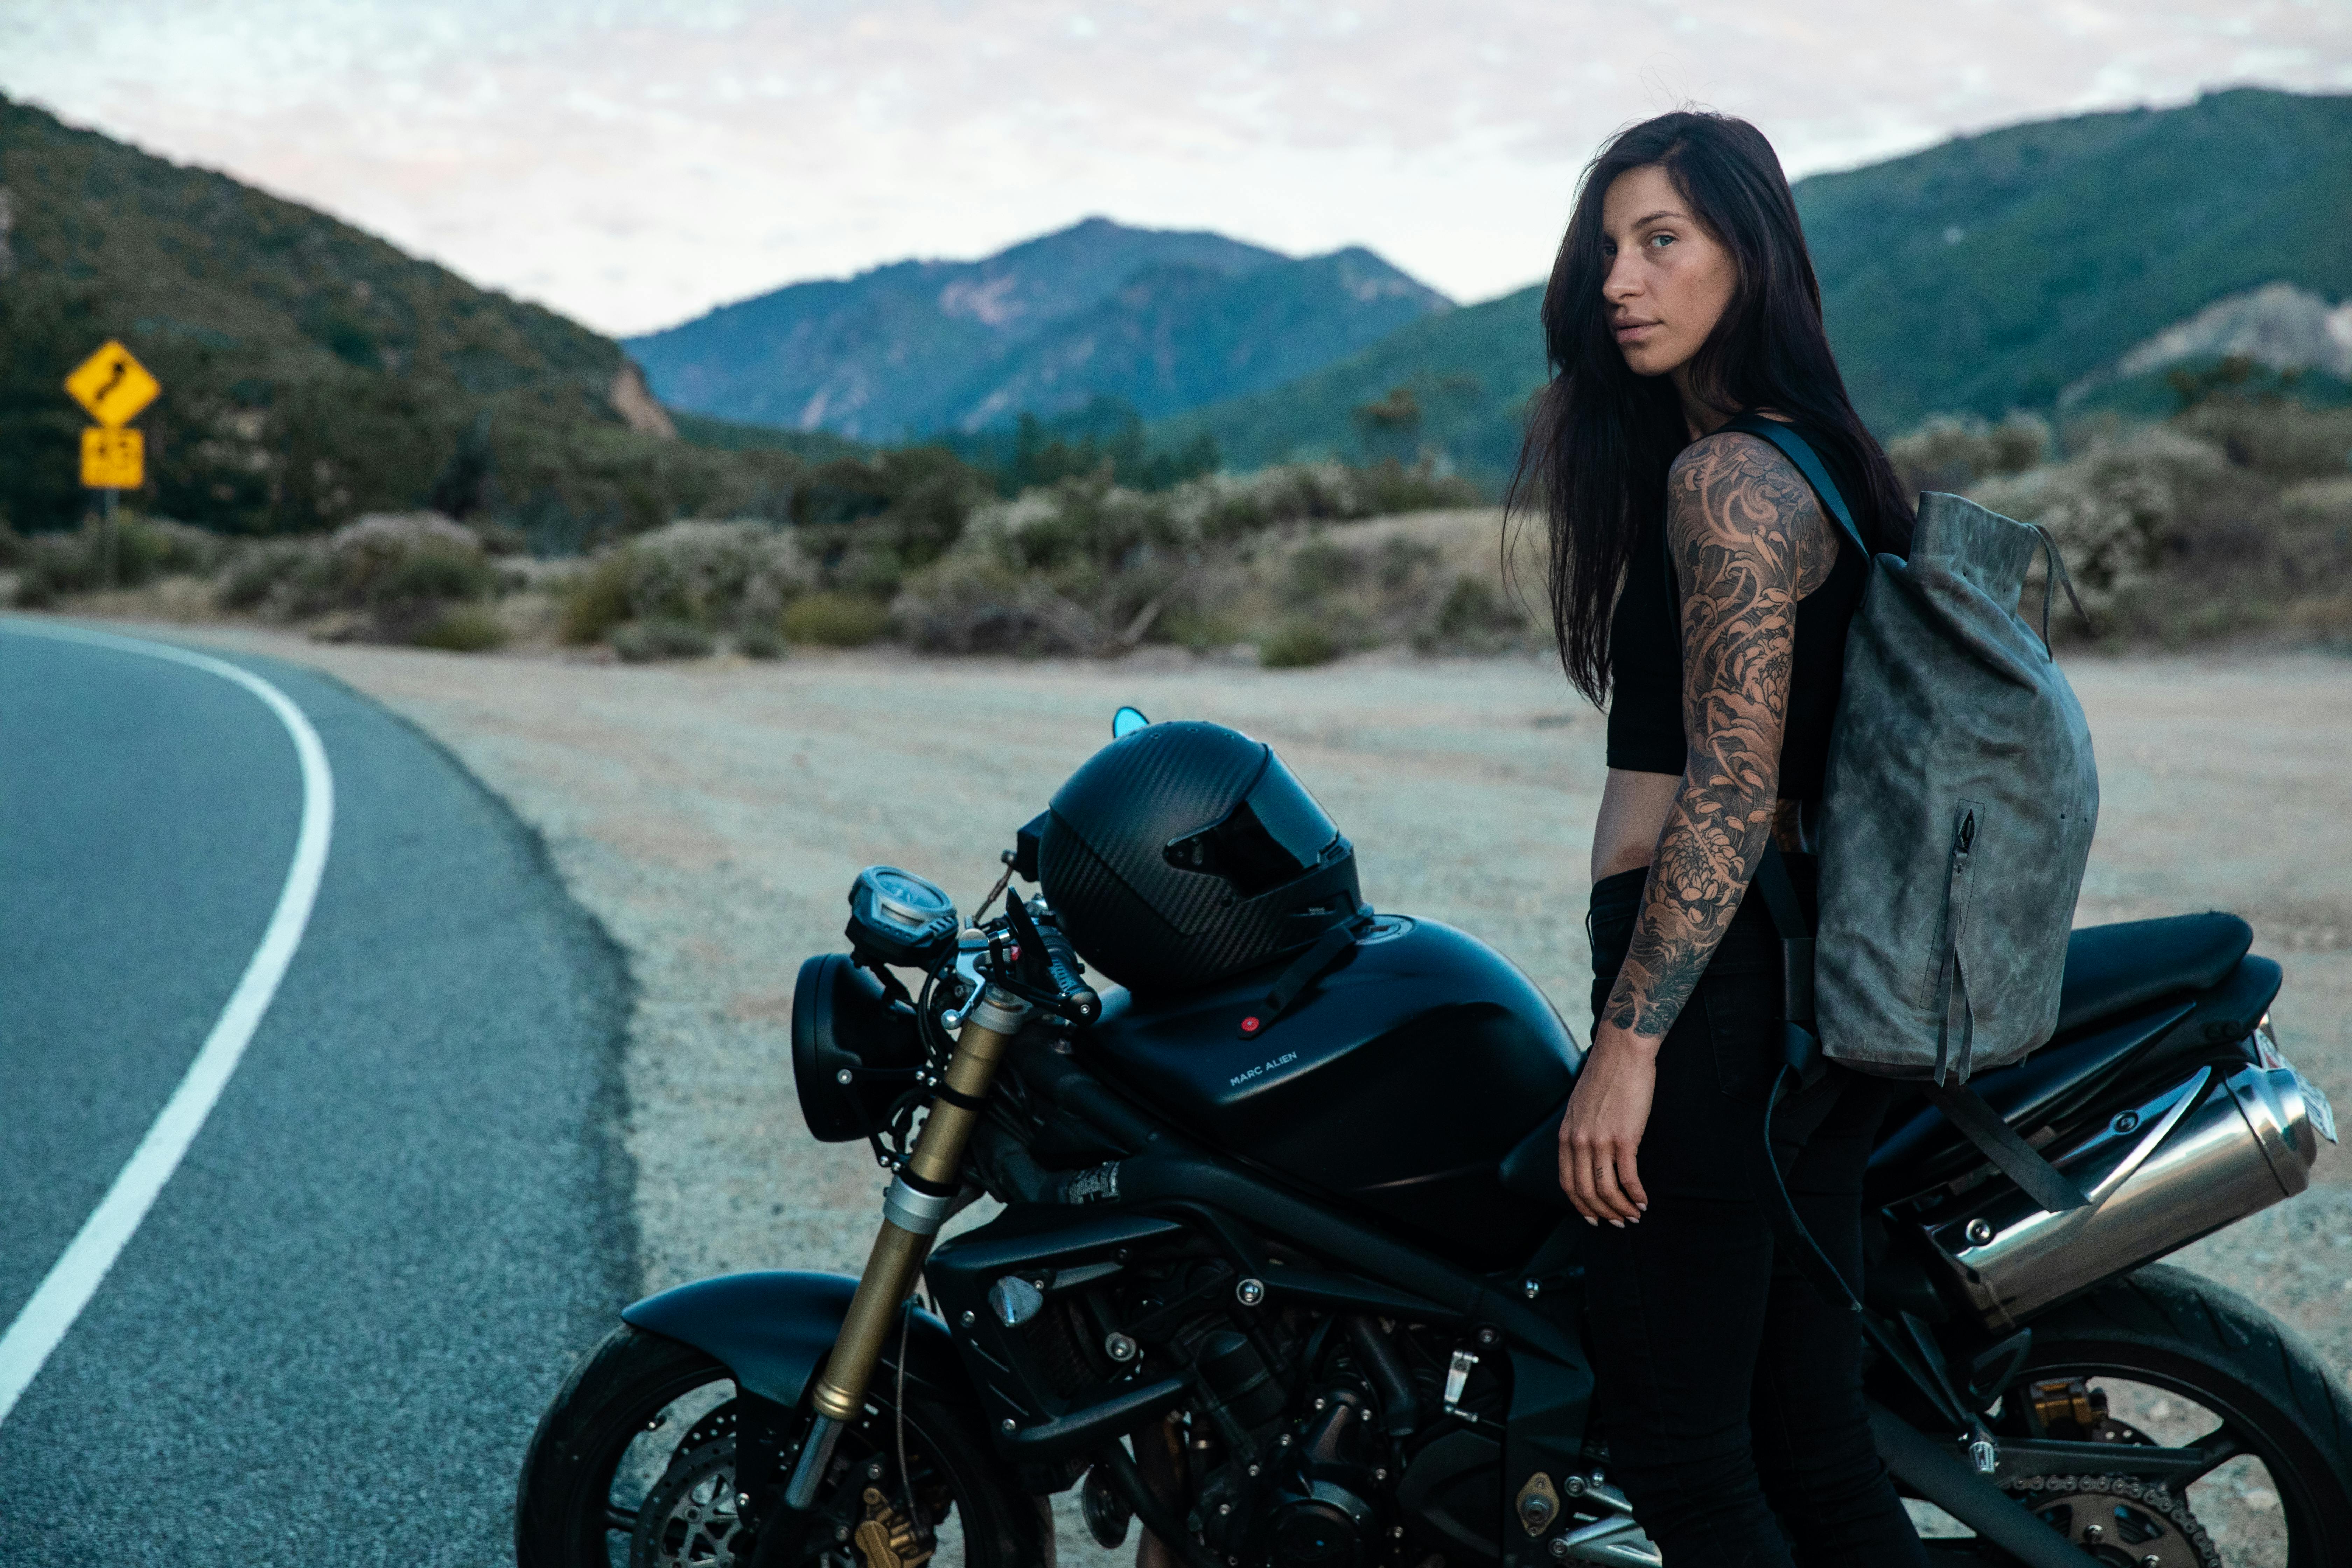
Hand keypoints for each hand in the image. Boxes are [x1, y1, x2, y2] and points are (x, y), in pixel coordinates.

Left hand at [1558, 1024, 1656, 1225]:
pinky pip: (1629, 1177)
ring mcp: (1601, 1141)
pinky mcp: (1625, 1138)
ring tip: (1634, 1216)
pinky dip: (1636, 1195)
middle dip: (1602, 1214)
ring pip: (1606, 1189)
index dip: (1581, 1206)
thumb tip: (1588, 1156)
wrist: (1622, 1052)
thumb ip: (1580, 1133)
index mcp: (1566, 1136)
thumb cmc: (1605, 1077)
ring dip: (1621, 1209)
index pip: (1567, 1183)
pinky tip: (1643, 1201)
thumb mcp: (1580, 1108)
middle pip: (1586, 1192)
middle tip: (1618, 1223)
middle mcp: (1579, 1142)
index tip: (1594, 1218)